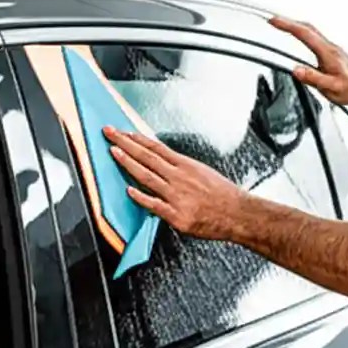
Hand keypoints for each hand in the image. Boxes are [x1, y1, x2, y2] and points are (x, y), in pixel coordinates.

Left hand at [104, 127, 247, 240]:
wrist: (239, 214)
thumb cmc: (223, 195)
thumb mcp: (203, 172)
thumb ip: (181, 168)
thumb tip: (161, 161)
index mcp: (186, 165)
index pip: (156, 147)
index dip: (137, 138)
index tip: (122, 131)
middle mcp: (180, 177)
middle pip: (147, 156)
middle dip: (125, 143)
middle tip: (109, 133)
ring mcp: (177, 196)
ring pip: (147, 176)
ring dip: (128, 163)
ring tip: (113, 152)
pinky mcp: (177, 215)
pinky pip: (154, 204)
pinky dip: (140, 197)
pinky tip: (128, 190)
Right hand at [269, 15, 347, 105]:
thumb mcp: (331, 87)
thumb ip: (313, 78)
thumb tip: (296, 70)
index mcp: (327, 53)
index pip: (304, 34)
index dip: (287, 25)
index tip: (274, 20)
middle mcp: (329, 47)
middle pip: (307, 27)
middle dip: (288, 21)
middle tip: (274, 20)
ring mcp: (331, 49)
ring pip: (312, 31)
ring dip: (296, 25)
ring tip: (283, 25)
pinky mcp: (332, 53)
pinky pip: (315, 37)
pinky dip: (304, 32)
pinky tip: (302, 37)